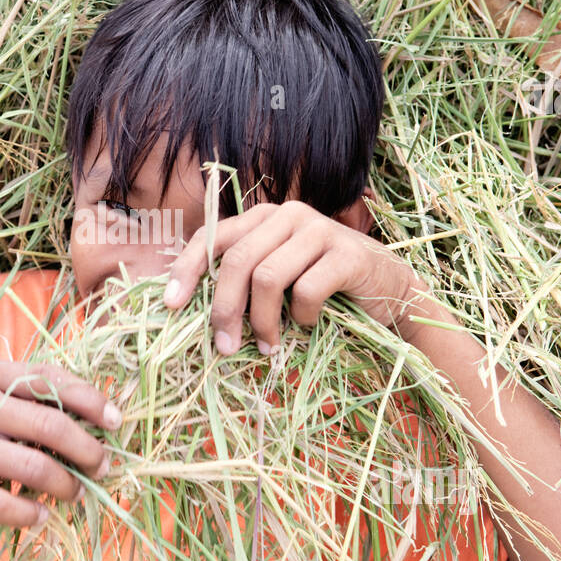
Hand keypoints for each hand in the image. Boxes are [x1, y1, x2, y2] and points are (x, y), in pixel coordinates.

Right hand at [0, 360, 121, 529]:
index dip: (91, 401)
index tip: (116, 421)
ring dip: (65, 486)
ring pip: (34, 468)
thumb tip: (89, 413)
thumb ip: (23, 394)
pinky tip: (41, 516)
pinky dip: (30, 514)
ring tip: (74, 494)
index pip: (50, 380)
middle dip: (88, 450)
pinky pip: (4, 504)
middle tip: (103, 467)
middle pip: (51, 427)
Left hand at [162, 200, 427, 353]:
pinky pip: (306, 290)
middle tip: (223, 346)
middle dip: (224, 309)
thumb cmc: (324, 287)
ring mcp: (319, 230)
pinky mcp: (347, 254)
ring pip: (267, 277)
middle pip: (237, 261)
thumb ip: (244, 278)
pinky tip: (308, 325)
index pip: (213, 236)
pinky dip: (301, 318)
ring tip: (268, 346)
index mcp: (265, 217)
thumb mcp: (278, 276)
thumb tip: (191, 308)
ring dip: (262, 321)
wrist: (389, 291)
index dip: (187, 269)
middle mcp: (289, 214)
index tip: (171, 304)